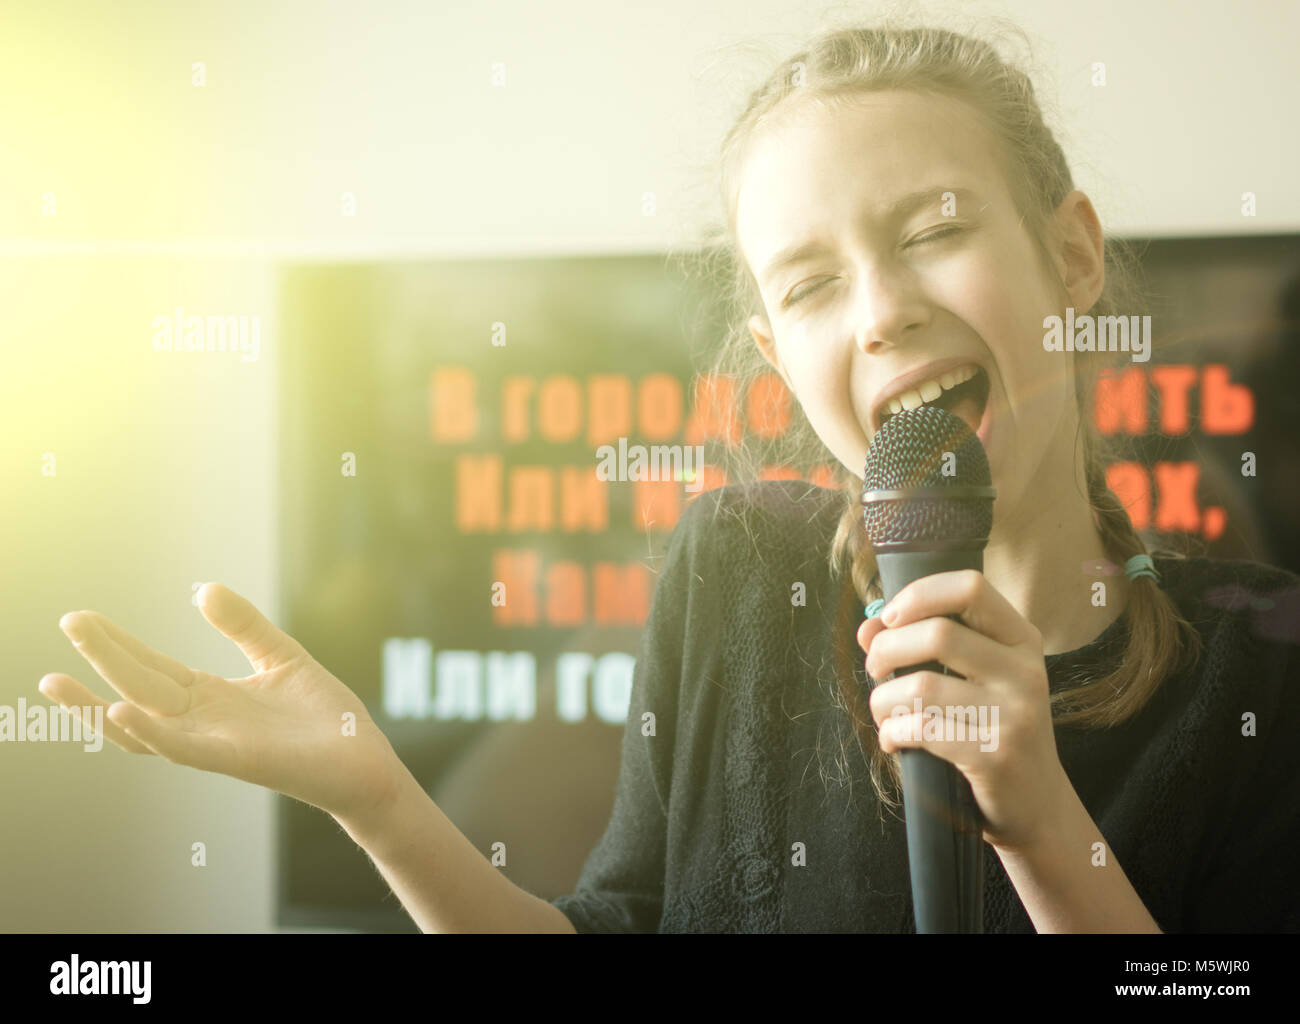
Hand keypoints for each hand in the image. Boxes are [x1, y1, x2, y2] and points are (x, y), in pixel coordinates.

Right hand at [39, 583, 402, 826]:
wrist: (365, 759)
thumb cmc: (322, 717)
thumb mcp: (280, 656)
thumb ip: (244, 625)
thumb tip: (201, 590)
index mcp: (209, 698)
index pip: (150, 668)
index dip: (115, 645)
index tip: (78, 618)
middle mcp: (202, 722)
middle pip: (137, 688)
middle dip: (102, 658)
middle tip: (67, 621)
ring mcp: (215, 744)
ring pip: (144, 725)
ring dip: (100, 705)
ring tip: (59, 682)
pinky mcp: (238, 760)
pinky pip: (184, 748)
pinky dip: (152, 732)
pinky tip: (121, 711)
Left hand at [858, 569, 1071, 852]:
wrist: (1037, 805)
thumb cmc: (993, 731)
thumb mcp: (974, 680)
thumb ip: (923, 645)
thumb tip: (868, 627)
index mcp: (1021, 640)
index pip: (970, 587)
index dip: (919, 594)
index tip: (889, 617)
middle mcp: (1025, 670)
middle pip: (936, 633)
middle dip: (886, 649)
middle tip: (875, 670)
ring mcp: (1014, 713)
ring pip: (921, 684)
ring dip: (883, 699)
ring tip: (884, 713)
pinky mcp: (995, 754)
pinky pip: (922, 728)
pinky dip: (893, 731)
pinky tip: (894, 739)